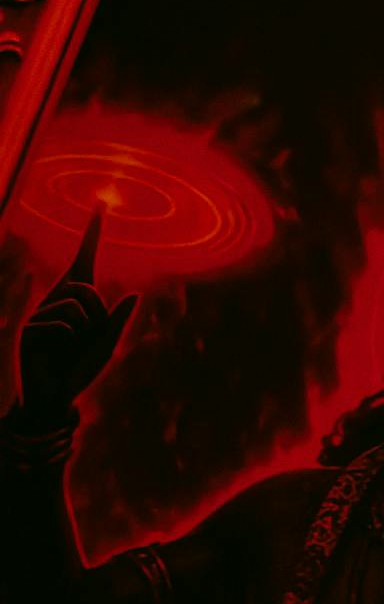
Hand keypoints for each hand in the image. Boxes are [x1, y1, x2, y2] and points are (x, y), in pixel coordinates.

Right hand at [13, 218, 132, 429]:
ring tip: (70, 347)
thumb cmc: (80, 370)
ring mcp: (41, 314)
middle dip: (97, 313)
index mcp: (77, 299)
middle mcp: (57, 300)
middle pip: (87, 288)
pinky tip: (56, 352)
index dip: (93, 232)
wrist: (54, 398)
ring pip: (76, 304)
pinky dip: (68, 339)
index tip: (101, 204)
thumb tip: (134, 294)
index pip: (85, 258)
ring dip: (84, 329)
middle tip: (86, 338)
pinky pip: (61, 323)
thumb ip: (118, 321)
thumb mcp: (106, 345)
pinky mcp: (30, 329)